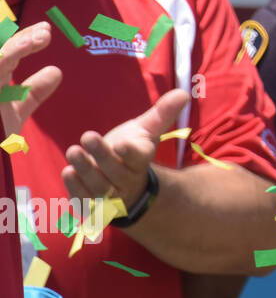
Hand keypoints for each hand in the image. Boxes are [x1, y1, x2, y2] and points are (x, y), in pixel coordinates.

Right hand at [0, 22, 60, 138]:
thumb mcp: (14, 111)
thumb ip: (33, 91)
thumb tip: (56, 71)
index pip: (3, 54)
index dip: (22, 41)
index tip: (45, 33)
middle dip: (20, 37)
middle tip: (46, 31)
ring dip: (16, 43)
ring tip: (43, 36)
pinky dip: (9, 53)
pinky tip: (27, 46)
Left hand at [63, 88, 189, 214]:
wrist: (125, 183)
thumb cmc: (132, 150)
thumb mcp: (146, 131)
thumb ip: (162, 114)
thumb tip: (184, 93)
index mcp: (140, 161)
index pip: (138, 158)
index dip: (130, 152)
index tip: (120, 143)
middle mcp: (126, 181)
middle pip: (115, 172)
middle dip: (101, 155)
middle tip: (87, 136)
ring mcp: (109, 196)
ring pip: (98, 186)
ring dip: (85, 170)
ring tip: (73, 151)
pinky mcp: (91, 204)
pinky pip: (84, 199)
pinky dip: (75, 187)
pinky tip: (68, 172)